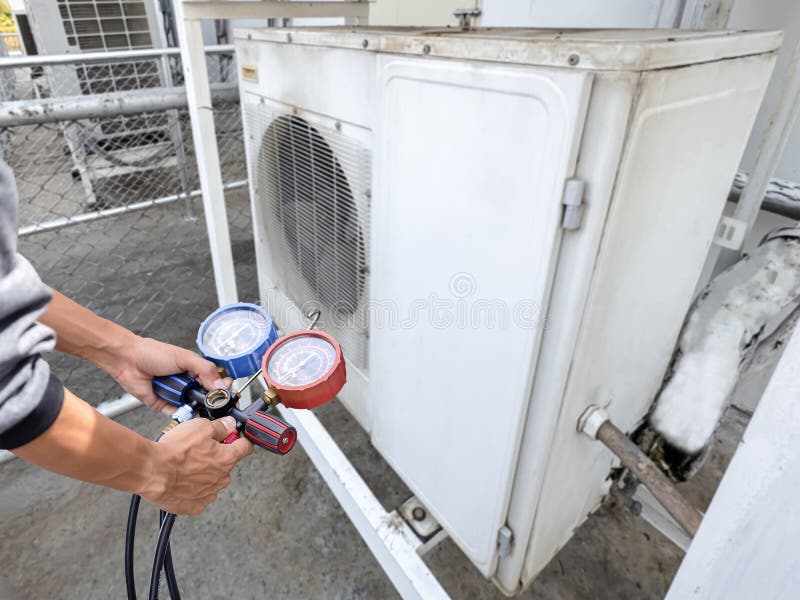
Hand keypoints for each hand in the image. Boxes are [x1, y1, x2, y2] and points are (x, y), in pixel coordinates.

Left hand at [108, 336, 231, 413]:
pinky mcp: (165, 406)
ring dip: (196, 408)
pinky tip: (186, 412)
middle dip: (211, 401)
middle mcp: (189, 384)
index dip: (223, 389)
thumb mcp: (185, 358)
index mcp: (196, 370)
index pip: (216, 382)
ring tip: (197, 405)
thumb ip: (205, 370)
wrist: (128, 360)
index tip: (228, 394)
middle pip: (208, 398)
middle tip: (215, 403)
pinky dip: (183, 415)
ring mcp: (178, 396)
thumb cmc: (154, 353)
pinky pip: (179, 414)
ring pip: (194, 407)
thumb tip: (221, 384)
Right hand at [142, 416, 252, 514]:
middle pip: (226, 465)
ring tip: (185, 465)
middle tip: (198, 450)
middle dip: (216, 457)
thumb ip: (220, 426)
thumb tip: (229, 424)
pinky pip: (198, 496)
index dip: (239, 440)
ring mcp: (208, 494)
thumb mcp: (201, 427)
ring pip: (212, 481)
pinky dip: (192, 489)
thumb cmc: (175, 450)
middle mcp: (222, 478)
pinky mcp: (194, 506)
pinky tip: (181, 480)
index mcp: (227, 458)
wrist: (152, 471)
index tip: (234, 438)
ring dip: (203, 474)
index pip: (245, 448)